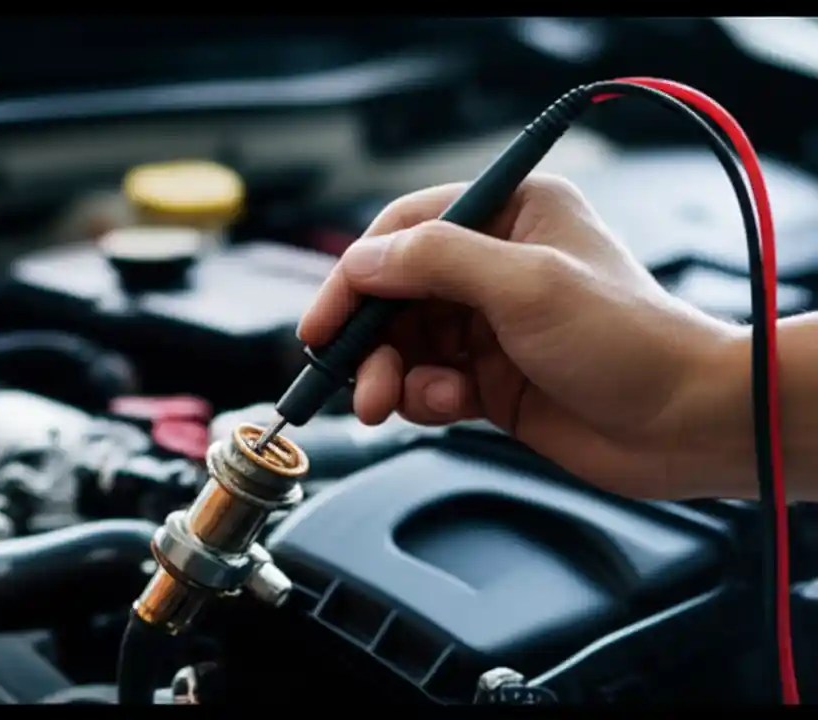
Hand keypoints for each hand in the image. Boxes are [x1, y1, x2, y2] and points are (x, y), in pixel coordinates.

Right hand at [299, 175, 746, 499]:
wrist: (686, 424)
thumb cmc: (630, 341)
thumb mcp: (524, 284)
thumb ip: (434, 262)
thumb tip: (362, 262)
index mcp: (510, 214)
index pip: (404, 232)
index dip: (355, 277)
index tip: (323, 323)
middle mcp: (495, 263)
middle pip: (394, 293)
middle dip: (368, 339)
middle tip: (351, 380)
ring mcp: (491, 324)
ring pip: (404, 343)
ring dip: (389, 374)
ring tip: (390, 404)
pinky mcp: (492, 377)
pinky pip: (427, 381)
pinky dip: (422, 397)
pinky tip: (448, 406)